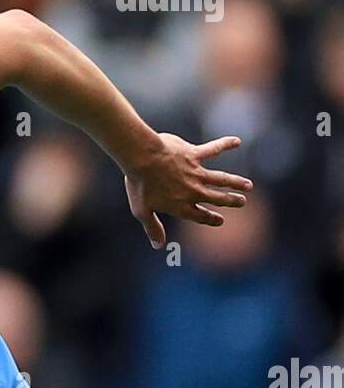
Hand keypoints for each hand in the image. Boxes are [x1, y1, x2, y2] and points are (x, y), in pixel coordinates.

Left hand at [124, 134, 252, 249]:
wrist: (142, 158)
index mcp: (181, 206)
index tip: (220, 220)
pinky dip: (225, 144)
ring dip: (236, 182)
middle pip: (216, 198)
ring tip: (248, 186)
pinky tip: (236, 141)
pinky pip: (213, 149)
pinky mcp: (194, 155)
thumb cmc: (139, 185)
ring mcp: (196, 173)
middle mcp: (192, 191)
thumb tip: (158, 246)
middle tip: (242, 202)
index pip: (199, 215)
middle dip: (230, 201)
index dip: (210, 219)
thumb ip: (153, 228)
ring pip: (221, 179)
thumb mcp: (142, 211)